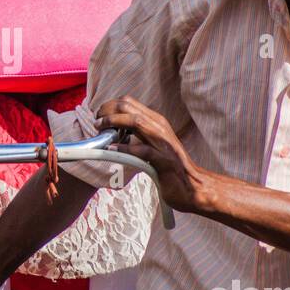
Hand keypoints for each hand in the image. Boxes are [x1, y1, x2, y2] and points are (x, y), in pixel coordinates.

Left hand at [97, 96, 209, 212]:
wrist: (192, 186)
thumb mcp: (153, 144)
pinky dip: (125, 149)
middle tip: (96, 123)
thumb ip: (138, 134)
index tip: (99, 116)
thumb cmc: (169, 167)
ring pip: (135, 121)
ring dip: (113, 123)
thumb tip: (114, 131)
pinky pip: (142, 150)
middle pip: (128, 107)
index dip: (109, 106)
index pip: (128, 102)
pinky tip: (112, 150)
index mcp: (155, 121)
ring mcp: (163, 142)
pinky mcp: (164, 160)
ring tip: (100, 130)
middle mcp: (159, 127)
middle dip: (107, 111)